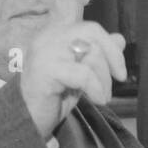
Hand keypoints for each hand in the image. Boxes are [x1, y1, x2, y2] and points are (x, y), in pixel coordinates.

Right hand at [18, 21, 126, 138]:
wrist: (27, 120)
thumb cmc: (53, 96)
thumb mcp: (81, 73)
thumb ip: (97, 54)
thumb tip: (119, 38)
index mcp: (56, 33)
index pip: (91, 28)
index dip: (110, 46)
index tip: (120, 70)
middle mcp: (49, 36)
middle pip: (93, 33)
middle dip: (113, 57)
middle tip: (118, 80)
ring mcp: (46, 51)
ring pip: (91, 54)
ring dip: (104, 80)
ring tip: (101, 97)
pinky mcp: (46, 69)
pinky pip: (84, 74)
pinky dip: (96, 88)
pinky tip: (97, 100)